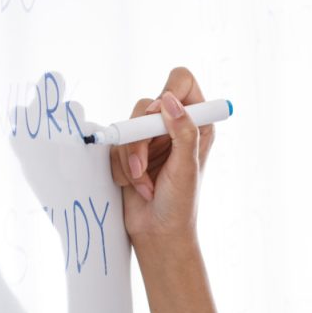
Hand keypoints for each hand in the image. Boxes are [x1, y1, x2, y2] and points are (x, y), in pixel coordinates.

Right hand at [108, 67, 217, 246]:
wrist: (156, 231)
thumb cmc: (180, 203)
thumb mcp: (187, 167)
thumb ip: (183, 131)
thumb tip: (169, 100)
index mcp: (197, 122)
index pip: (182, 81)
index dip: (167, 93)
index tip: (158, 117)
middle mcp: (173, 125)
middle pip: (146, 104)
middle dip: (141, 140)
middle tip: (144, 167)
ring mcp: (150, 137)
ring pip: (127, 127)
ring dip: (131, 160)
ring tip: (144, 185)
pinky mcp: (129, 151)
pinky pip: (114, 145)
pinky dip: (122, 169)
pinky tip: (136, 187)